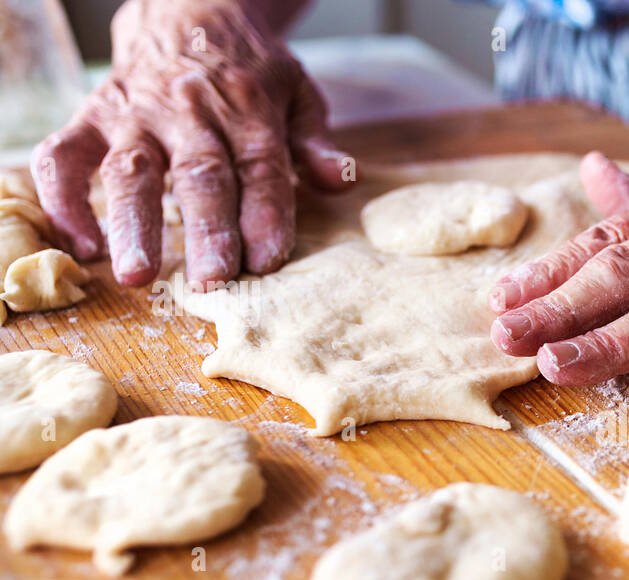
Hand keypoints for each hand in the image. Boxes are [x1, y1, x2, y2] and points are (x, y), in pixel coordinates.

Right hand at [31, 0, 351, 286]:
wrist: (186, 12)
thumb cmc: (248, 72)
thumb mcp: (296, 92)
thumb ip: (314, 141)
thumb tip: (342, 178)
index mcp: (246, 109)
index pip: (259, 167)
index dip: (265, 214)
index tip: (267, 259)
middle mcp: (189, 112)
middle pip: (199, 174)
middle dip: (206, 229)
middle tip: (212, 280)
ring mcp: (135, 114)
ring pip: (130, 169)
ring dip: (131, 222)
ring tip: (136, 274)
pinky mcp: (92, 116)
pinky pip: (64, 156)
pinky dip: (64, 199)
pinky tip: (80, 245)